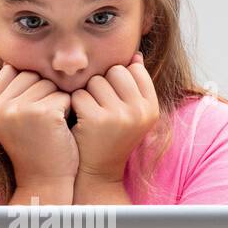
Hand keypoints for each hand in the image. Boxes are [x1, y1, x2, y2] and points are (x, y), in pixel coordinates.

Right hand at [0, 64, 78, 189]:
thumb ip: (10, 91)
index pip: (12, 71)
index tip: (32, 113)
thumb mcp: (12, 119)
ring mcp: (20, 110)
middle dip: (44, 94)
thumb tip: (13, 59)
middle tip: (43, 123)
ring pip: (49, 84)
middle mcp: (0, 107)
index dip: (29, 87)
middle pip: (32, 75)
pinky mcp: (43, 113)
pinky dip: (68, 111)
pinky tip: (61, 130)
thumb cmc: (34, 148)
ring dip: (57, 102)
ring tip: (50, 127)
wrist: (45, 181)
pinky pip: (64, 96)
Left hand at [70, 51, 158, 183]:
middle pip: (116, 70)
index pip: (134, 69)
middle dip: (103, 83)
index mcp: (151, 107)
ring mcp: (119, 116)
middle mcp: (139, 111)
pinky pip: (80, 95)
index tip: (114, 98)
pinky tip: (80, 120)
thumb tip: (135, 55)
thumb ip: (135, 85)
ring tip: (91, 114)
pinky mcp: (96, 121)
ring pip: (96, 80)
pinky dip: (75, 105)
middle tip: (100, 106)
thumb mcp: (132, 113)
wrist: (98, 172)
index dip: (119, 79)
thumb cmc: (113, 137)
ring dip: (88, 93)